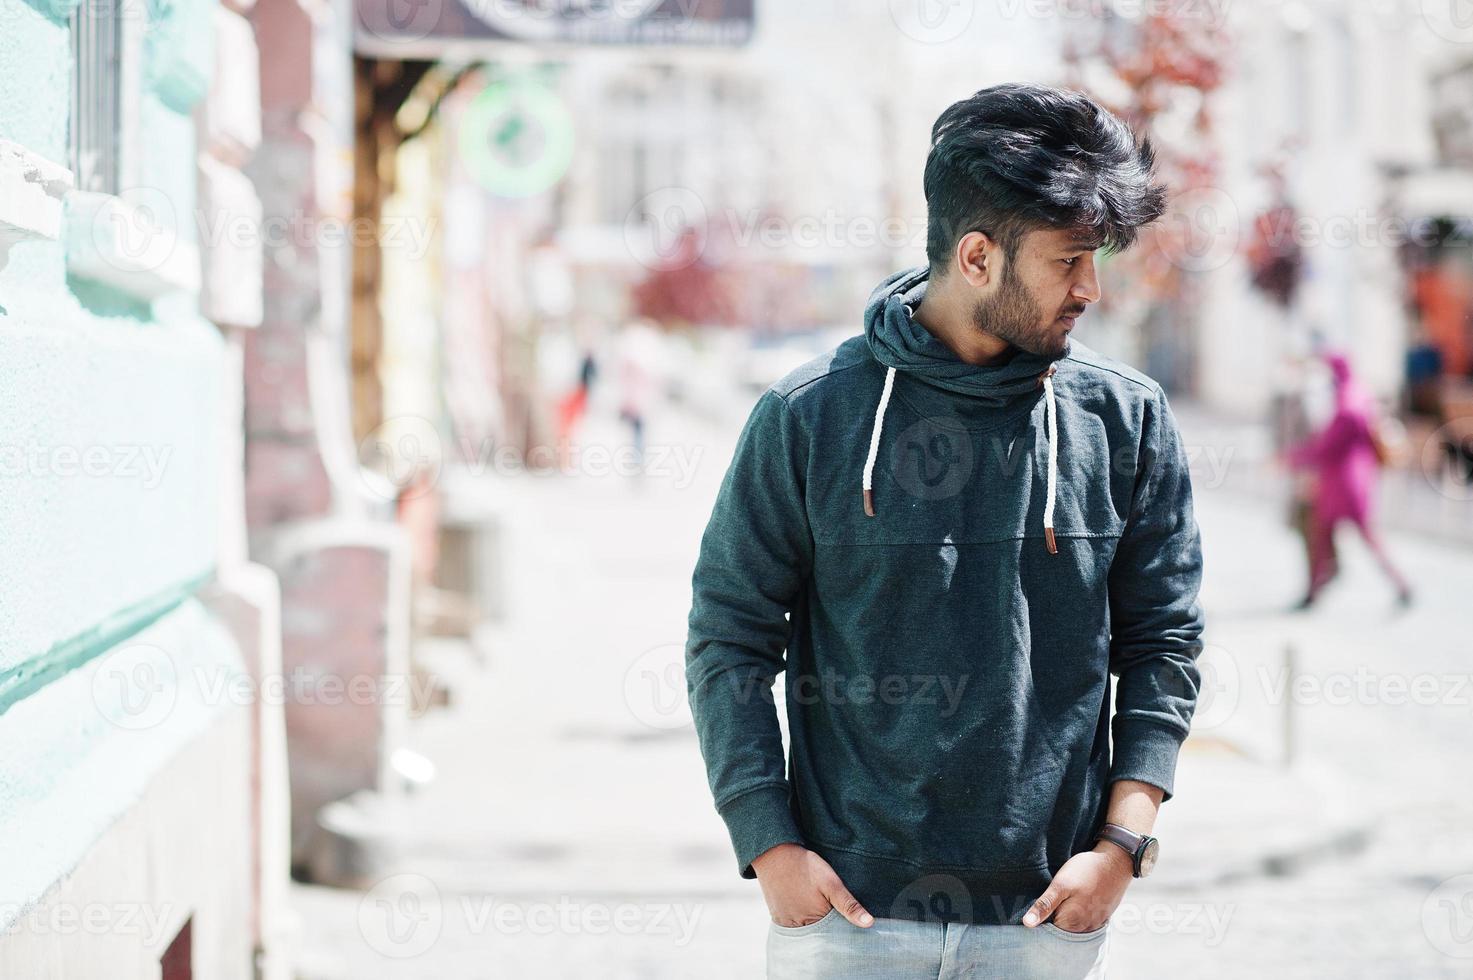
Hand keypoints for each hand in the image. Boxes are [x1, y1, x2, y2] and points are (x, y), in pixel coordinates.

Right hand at [751, 843, 874, 928]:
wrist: (773, 853)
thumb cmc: (804, 866)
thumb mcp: (831, 882)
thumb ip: (849, 904)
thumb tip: (869, 923)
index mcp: (814, 923)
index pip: (834, 937)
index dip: (844, 930)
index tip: (851, 924)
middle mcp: (798, 930)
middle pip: (820, 937)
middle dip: (830, 930)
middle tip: (833, 910)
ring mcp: (786, 925)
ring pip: (808, 932)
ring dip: (816, 926)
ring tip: (819, 908)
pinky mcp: (777, 918)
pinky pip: (794, 928)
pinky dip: (802, 922)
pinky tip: (807, 910)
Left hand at [1021, 843, 1132, 932]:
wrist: (1116, 861)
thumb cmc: (1086, 870)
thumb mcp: (1060, 884)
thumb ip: (1044, 905)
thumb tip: (1027, 924)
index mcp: (1071, 923)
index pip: (1048, 930)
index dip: (1040, 918)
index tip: (1040, 904)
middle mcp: (1084, 928)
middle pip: (1061, 929)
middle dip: (1054, 917)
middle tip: (1056, 896)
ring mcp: (1095, 923)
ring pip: (1074, 925)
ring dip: (1067, 915)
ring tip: (1067, 897)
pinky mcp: (1103, 916)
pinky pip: (1086, 921)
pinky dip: (1080, 913)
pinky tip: (1079, 899)